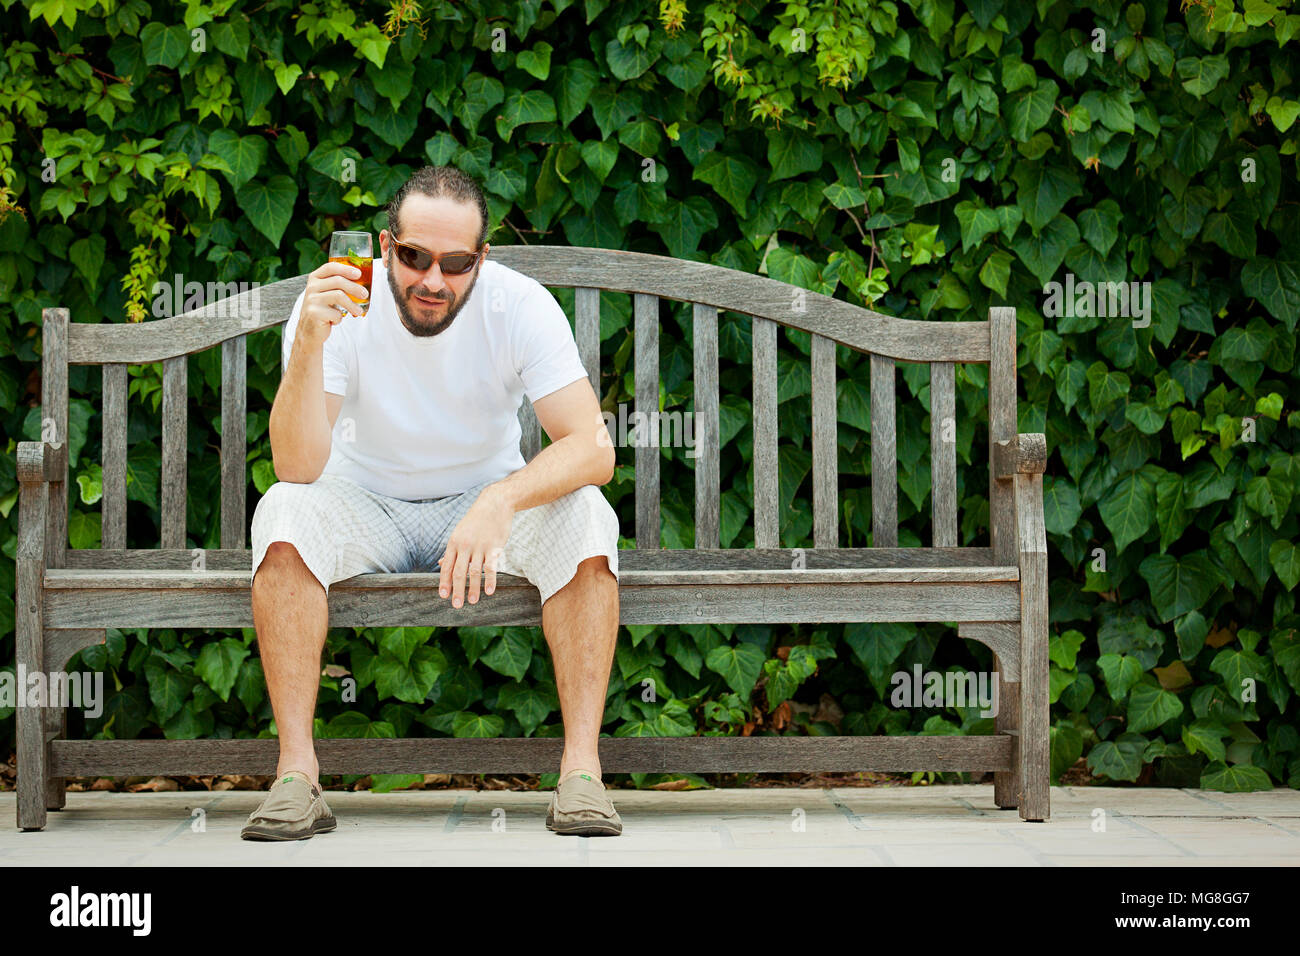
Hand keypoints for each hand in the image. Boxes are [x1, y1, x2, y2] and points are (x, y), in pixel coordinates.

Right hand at [297, 260, 369, 349]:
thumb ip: (338, 286)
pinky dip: (340, 318)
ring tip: (358, 311)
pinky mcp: (314, 313)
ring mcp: (312, 299)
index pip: (330, 267)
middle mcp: (312, 287)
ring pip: (339, 296)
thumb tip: (362, 282)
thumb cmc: (323, 310)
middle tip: (365, 294)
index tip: (359, 274)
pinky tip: (336, 320)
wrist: (308, 331)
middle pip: (338, 281)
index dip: (346, 269)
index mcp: (315, 278)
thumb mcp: (327, 294)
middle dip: (355, 288)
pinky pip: (336, 313)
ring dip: (352, 305)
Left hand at [437, 486, 514, 607]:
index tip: (443, 596)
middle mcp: (464, 545)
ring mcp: (479, 546)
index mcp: (454, 543)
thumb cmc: (476, 520)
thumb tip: (441, 564)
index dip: (444, 583)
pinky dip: (490, 580)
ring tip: (472, 601)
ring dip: (473, 588)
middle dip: (457, 590)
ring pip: (474, 572)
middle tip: (456, 605)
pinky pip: (491, 567)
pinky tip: (490, 591)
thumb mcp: (460, 532)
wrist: (495, 503)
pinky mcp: (494, 547)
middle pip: (458, 572)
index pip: (446, 567)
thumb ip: (452, 550)